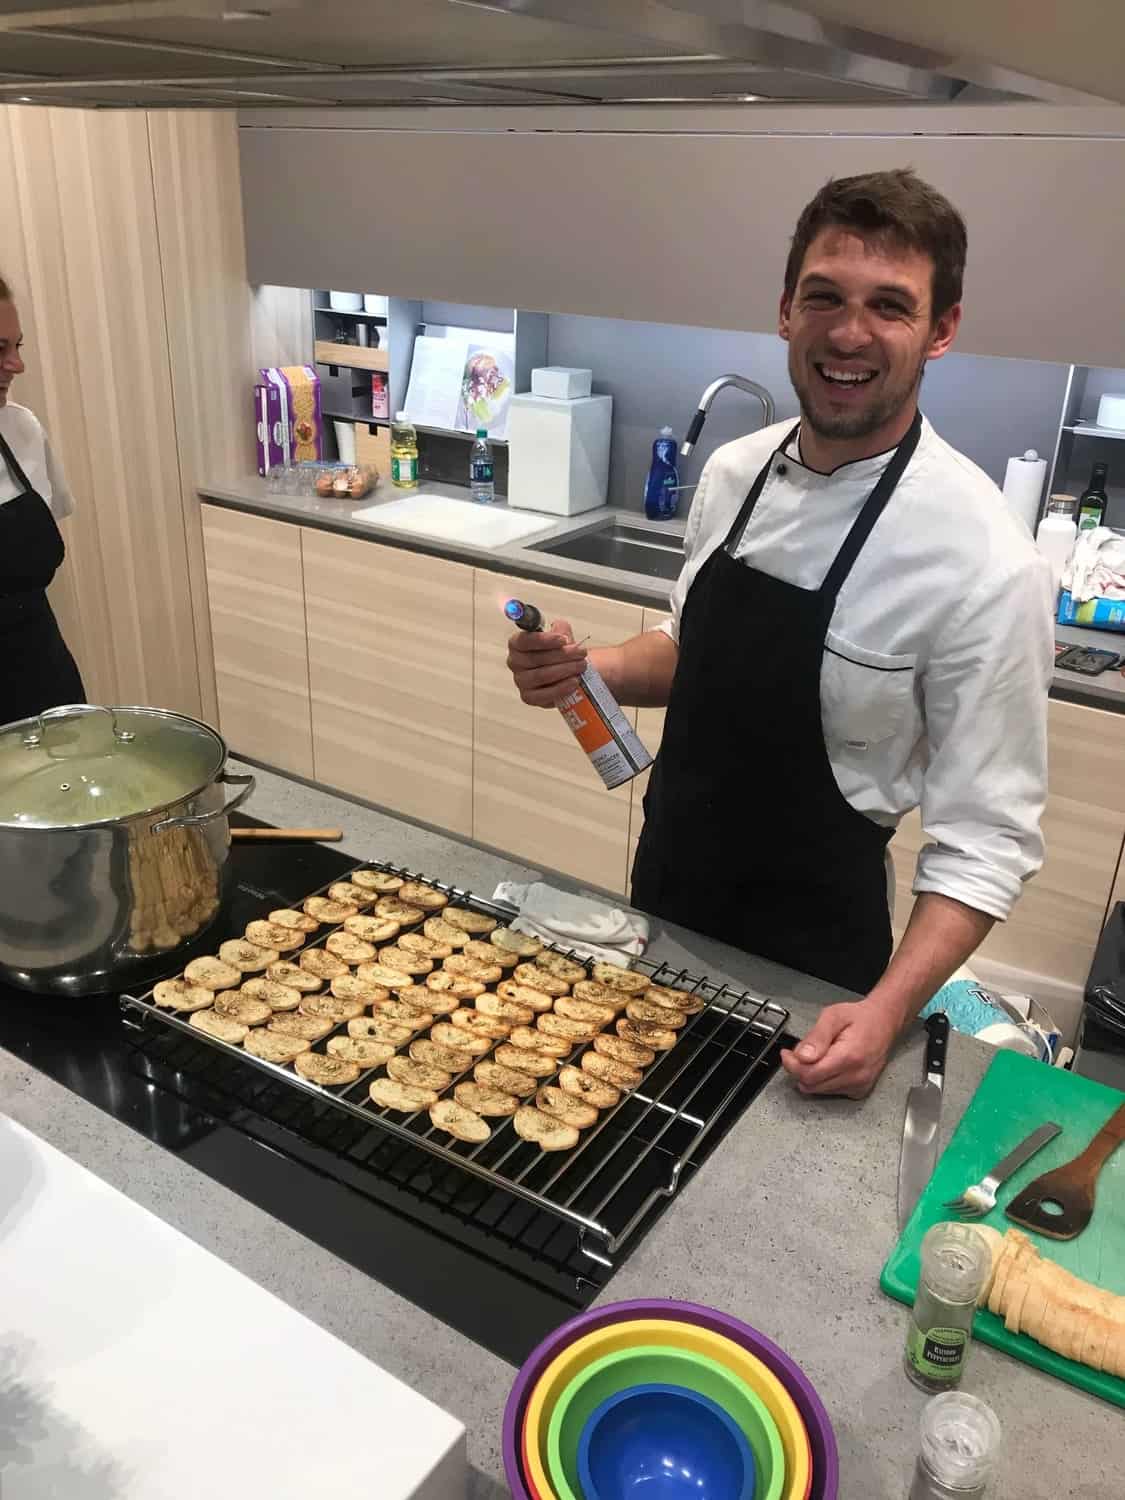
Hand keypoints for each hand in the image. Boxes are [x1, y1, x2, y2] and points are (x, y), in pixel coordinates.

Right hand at [506, 617, 587, 706]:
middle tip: (581, 653)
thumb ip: (560, 629)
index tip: (563, 639)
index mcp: (517, 644)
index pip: (525, 641)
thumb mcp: (561, 634)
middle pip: (536, 659)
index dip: (545, 640)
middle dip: (562, 655)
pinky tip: (574, 682)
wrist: (566, 671)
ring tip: (581, 666)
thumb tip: (560, 630)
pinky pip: (544, 694)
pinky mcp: (528, 697)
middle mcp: (515, 662)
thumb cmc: (560, 651)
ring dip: (565, 670)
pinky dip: (561, 688)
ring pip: (541, 675)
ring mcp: (520, 681)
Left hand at [779, 998, 901, 1098]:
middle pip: (812, 1085)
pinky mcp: (860, 1090)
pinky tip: (828, 1064)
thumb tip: (802, 1056)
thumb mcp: (833, 1016)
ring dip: (811, 1076)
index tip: (787, 1054)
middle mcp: (856, 1076)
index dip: (792, 1065)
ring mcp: (860, 1085)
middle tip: (799, 1053)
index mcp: (849, 1057)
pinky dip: (823, 1080)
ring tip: (816, 1055)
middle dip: (799, 1070)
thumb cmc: (860, 1017)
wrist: (884, 1022)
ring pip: (820, 1091)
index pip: (809, 1074)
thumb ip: (816, 1037)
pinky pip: (831, 1092)